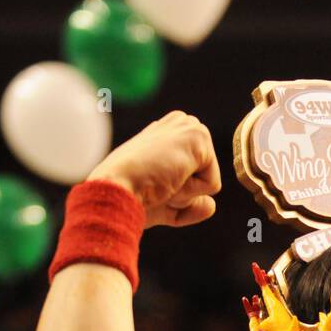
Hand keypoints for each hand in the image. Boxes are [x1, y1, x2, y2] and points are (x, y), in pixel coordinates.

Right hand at [86, 111, 221, 229]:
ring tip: (162, 181)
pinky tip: (169, 178)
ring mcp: (190, 127)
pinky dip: (191, 192)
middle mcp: (182, 125)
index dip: (178, 193)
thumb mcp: (166, 204)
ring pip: (209, 181)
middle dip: (185, 193)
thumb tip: (212, 206)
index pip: (196, 177)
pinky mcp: (199, 138)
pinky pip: (213, 185)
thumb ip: (190, 206)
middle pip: (205, 178)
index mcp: (171, 133)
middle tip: (157, 184)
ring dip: (187, 194)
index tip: (152, 183)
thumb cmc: (132, 195)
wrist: (117, 189)